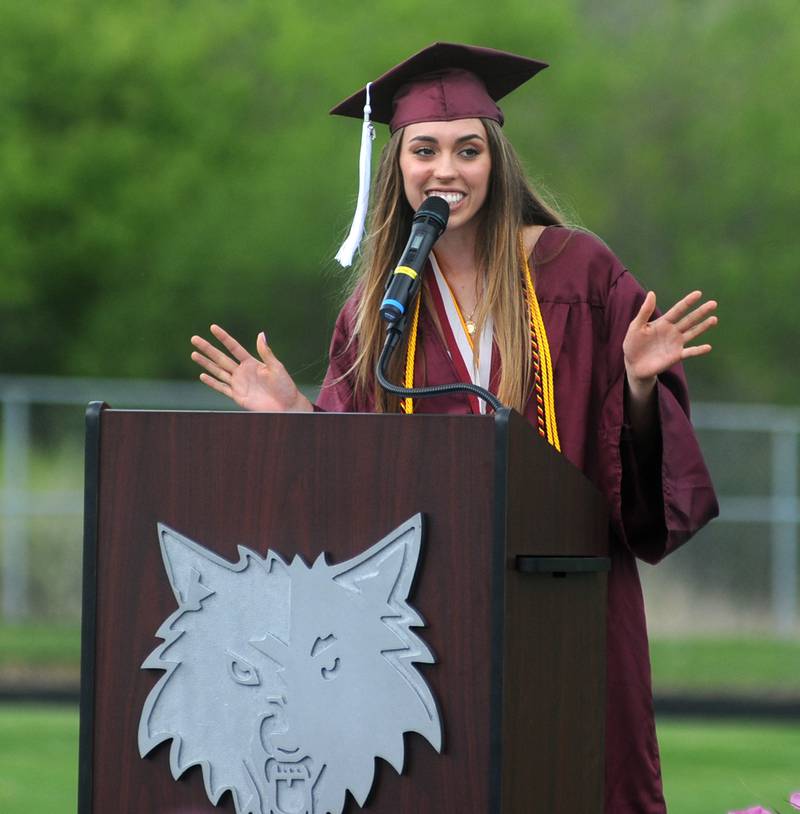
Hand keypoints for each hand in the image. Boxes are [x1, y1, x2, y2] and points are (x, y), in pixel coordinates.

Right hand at [190, 325, 311, 411]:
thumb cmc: (285, 386)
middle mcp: (242, 371)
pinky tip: (202, 375)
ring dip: (205, 363)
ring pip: (218, 371)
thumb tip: (261, 334)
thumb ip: (266, 352)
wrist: (286, 406)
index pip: (234, 347)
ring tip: (193, 354)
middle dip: (207, 348)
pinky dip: (212, 382)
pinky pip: (222, 388)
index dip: (223, 337)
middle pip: (221, 357)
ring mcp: (239, 384)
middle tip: (194, 339)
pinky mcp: (238, 396)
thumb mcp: (276, 367)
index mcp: (252, 362)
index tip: (213, 327)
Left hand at [623, 290, 717, 396]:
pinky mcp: (676, 356)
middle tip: (713, 303)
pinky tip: (708, 347)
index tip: (698, 293)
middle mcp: (672, 331)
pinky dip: (698, 350)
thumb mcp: (636, 326)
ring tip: (714, 319)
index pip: (677, 310)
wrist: (633, 365)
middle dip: (701, 312)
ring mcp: (676, 343)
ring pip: (692, 333)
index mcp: (663, 323)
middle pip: (689, 319)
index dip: (687, 302)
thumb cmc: (633, 344)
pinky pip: (689, 352)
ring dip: (703, 327)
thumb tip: (652, 293)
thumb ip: (644, 311)